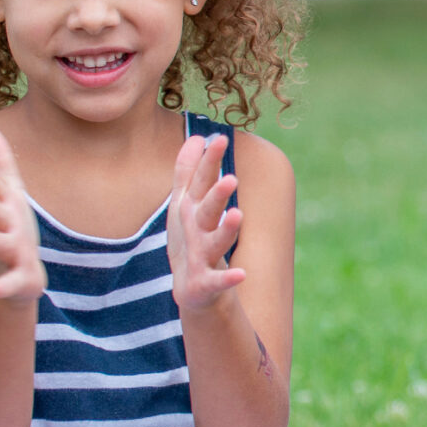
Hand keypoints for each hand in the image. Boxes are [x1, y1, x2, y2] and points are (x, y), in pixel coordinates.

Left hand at [0, 125, 44, 305]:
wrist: (26, 278)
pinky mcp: (22, 281)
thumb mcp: (6, 196)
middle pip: (0, 212)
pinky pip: (10, 284)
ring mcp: (21, 253)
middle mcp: (17, 226)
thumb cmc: (11, 230)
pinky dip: (0, 287)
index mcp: (9, 205)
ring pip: (5, 244)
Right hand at [165, 132, 244, 309]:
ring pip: (213, 243)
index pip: (201, 182)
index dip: (209, 162)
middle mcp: (194, 231)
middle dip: (216, 195)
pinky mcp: (203, 284)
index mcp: (191, 210)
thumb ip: (189, 172)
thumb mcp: (185, 204)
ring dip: (225, 230)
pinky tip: (241, 274)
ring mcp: (198, 257)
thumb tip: (196, 137)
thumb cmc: (190, 239)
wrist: (191, 290)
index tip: (220, 138)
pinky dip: (227, 279)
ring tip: (238, 215)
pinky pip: (216, 281)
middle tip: (231, 179)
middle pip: (206, 210)